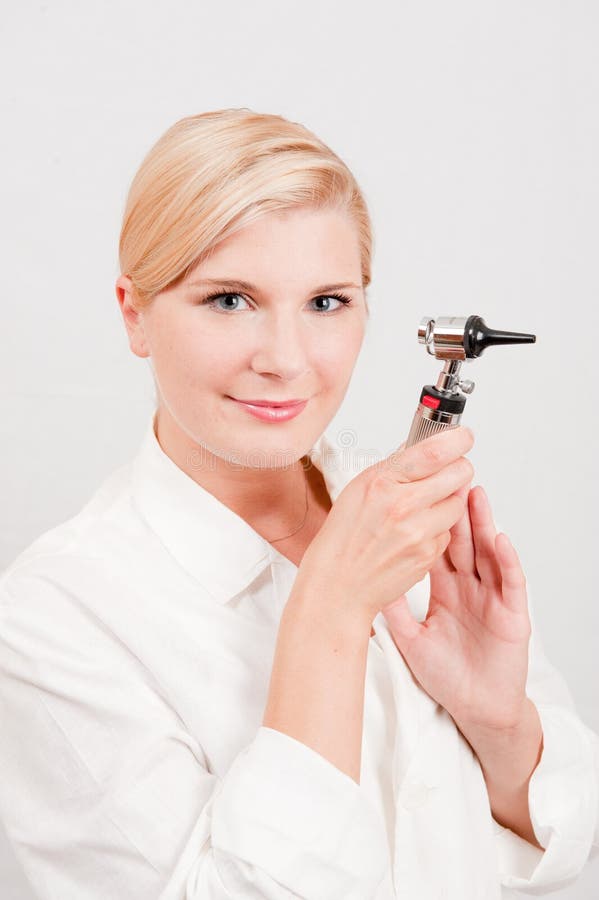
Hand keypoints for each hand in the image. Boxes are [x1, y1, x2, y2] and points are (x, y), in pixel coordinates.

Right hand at [293, 426, 474, 627]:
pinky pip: (448, 533)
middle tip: (451, 471)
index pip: (434, 451)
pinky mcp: (428, 555)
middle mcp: (403, 506)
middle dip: (459, 469)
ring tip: (424, 508)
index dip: (457, 440)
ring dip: (449, 501)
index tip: (464, 437)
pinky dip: (438, 530)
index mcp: (383, 482)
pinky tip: (415, 534)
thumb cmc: (343, 538)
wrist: (337, 585)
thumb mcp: (359, 489)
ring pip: (458, 504)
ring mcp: (418, 533)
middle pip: (459, 474)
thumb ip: (394, 468)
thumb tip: (419, 447)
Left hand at [382, 483, 531, 732]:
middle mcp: (469, 587)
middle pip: (463, 540)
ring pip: (488, 553)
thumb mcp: (410, 638)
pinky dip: (506, 561)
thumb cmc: (447, 675)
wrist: (477, 708)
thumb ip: (392, 609)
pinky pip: (511, 582)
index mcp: (445, 588)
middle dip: (456, 509)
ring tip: (476, 494)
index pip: (437, 545)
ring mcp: (492, 597)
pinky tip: (500, 540)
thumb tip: (363, 584)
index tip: (417, 492)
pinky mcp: (513, 614)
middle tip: (447, 477)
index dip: (430, 519)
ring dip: (483, 524)